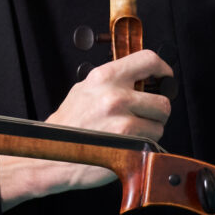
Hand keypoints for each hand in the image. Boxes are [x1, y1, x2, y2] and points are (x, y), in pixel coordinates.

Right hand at [0, 48, 172, 208]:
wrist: (51, 155)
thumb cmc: (67, 126)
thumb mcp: (84, 90)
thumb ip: (112, 81)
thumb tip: (140, 76)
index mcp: (104, 77)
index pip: (148, 60)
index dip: (162, 69)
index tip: (164, 77)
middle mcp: (115, 96)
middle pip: (162, 100)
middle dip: (157, 110)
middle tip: (143, 116)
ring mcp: (122, 122)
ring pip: (159, 124)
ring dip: (151, 129)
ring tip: (129, 132)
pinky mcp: (128, 145)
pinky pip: (153, 142)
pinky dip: (145, 145)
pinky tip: (127, 144)